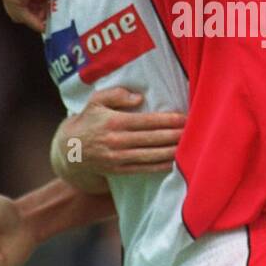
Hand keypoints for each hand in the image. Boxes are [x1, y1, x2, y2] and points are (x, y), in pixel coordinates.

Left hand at [0, 0, 59, 33]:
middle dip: (32, 13)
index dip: (30, 5)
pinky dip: (33, 22)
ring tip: (47, 17)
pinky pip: (22, 16)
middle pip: (15, 7)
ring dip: (33, 18)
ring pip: (17, 14)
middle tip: (47, 16)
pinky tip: (43, 24)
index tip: (45, 7)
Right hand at [51, 88, 185, 187]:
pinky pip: (144, 169)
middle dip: (176, 135)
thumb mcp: (95, 101)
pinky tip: (174, 162)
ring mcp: (118, 158)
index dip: (168, 120)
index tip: (185, 118)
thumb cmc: (88, 120)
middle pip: (153, 139)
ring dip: (172, 151)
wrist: (69, 150)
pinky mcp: (119, 170)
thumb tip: (138, 98)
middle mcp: (117, 141)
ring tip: (191, 147)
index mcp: (113, 122)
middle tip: (195, 131)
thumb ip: (116, 94)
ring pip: (151, 155)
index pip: (147, 121)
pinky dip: (161, 166)